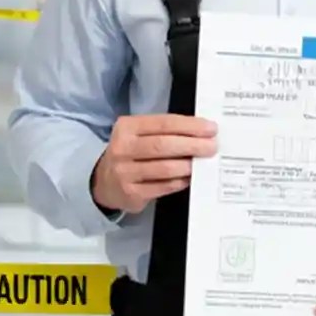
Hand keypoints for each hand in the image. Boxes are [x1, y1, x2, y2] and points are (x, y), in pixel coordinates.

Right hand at [91, 114, 217, 213]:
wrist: (103, 181)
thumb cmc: (130, 153)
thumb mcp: (138, 135)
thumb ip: (164, 132)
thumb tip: (200, 133)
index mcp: (127, 127)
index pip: (164, 123)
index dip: (190, 126)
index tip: (210, 128)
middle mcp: (123, 148)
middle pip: (164, 145)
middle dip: (192, 145)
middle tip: (212, 147)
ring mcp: (125, 172)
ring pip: (164, 168)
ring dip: (188, 166)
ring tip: (202, 163)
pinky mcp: (132, 193)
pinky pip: (163, 187)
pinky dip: (179, 182)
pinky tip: (188, 178)